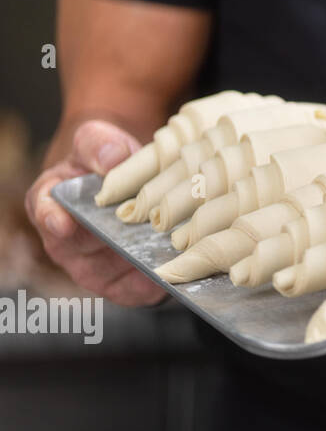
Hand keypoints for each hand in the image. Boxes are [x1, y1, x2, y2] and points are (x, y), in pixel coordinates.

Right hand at [25, 120, 164, 305]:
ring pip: (116, 272)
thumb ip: (98, 145)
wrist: (131, 177)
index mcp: (52, 205)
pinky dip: (157, 282)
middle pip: (87, 249)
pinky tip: (177, 272)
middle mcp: (70, 242)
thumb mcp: (98, 141)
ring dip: (141, 263)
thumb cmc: (106, 159)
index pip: (45, 212)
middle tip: (138, 234)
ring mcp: (97, 264)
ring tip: (166, 252)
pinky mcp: (125, 282)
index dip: (52, 218)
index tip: (63, 222)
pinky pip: (138, 290)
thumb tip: (112, 157)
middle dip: (113, 242)